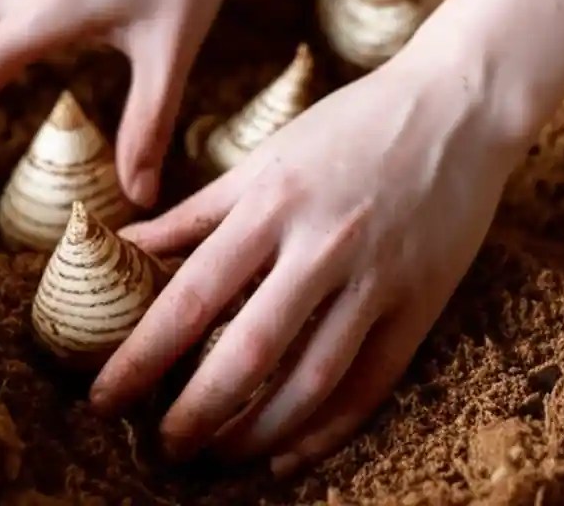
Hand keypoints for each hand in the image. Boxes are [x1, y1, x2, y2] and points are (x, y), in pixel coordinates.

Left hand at [88, 49, 528, 474]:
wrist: (459, 106)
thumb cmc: (352, 125)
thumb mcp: (266, 157)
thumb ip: (196, 210)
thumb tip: (121, 245)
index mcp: (272, 202)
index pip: (192, 296)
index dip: (142, 357)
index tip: (104, 399)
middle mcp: (321, 244)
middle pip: (249, 351)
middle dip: (197, 412)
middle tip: (163, 447)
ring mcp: (377, 277)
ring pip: (312, 380)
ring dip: (258, 432)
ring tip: (219, 457)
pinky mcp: (421, 302)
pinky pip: (371, 383)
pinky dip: (327, 430)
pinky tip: (288, 455)